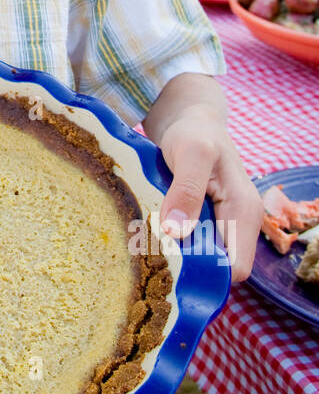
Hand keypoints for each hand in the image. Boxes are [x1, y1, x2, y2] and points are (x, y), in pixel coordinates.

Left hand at [156, 105, 263, 282]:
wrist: (190, 119)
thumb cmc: (195, 132)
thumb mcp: (191, 153)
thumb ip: (187, 190)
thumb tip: (177, 232)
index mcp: (244, 211)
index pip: (235, 268)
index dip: (207, 275)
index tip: (172, 268)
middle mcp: (239, 222)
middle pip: (218, 268)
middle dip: (188, 268)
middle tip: (152, 258)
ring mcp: (224, 222)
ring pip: (203, 258)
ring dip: (178, 256)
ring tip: (148, 246)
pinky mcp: (207, 220)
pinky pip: (193, 244)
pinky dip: (174, 243)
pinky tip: (152, 235)